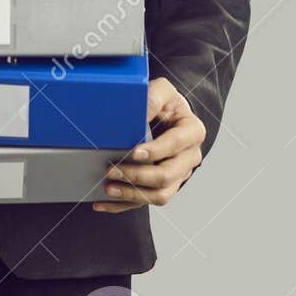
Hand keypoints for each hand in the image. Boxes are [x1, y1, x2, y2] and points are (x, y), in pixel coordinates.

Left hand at [94, 76, 205, 212]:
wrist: (168, 116)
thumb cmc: (164, 103)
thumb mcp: (162, 90)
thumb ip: (154, 97)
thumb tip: (141, 113)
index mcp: (192, 132)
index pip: (176, 144)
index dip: (155, 150)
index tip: (134, 152)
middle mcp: (189, 157)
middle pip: (168, 175)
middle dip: (138, 176)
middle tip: (112, 170)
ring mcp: (178, 175)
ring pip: (160, 195)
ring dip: (132, 195)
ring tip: (108, 188)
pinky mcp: (164, 187)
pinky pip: (145, 202)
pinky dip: (123, 205)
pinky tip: (102, 203)